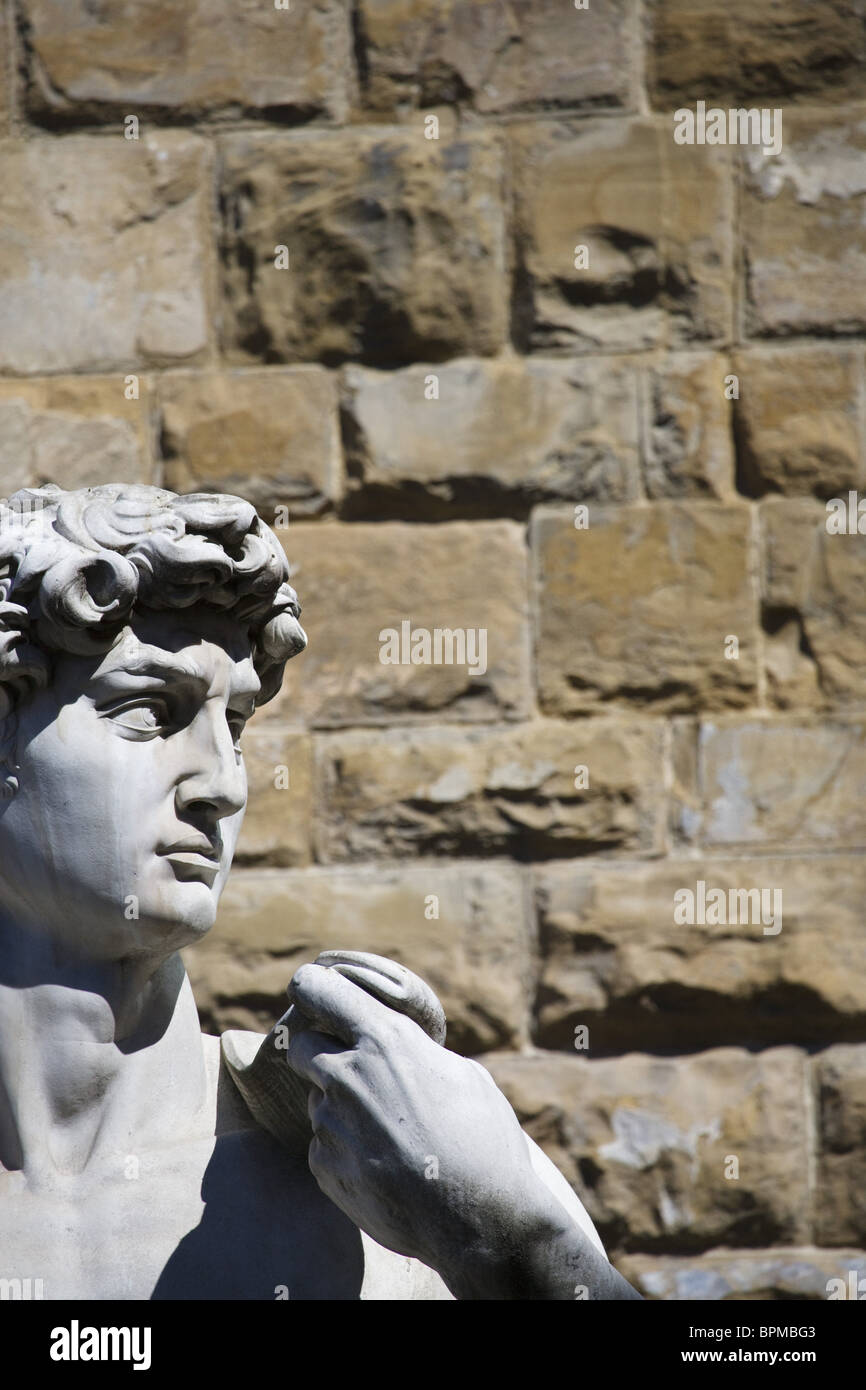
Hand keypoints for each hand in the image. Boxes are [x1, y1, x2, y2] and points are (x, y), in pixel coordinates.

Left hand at [285, 963, 632, 1297]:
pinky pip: (323, 1145)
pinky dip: (344, 1150)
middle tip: (354, 1071)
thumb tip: (405, 1051)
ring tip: (389, 1134)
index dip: (312, 988)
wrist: (480, 1218)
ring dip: (340, 1108)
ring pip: (317, 1101)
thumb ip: (418, 1054)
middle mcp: (348, 1076)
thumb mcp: (463, 1074)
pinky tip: (383, 1165)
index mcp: (385, 1040)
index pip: (319, 990)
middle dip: (321, 1053)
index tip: (311, 990)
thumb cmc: (484, 1139)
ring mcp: (331, 1124)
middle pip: (303, 1046)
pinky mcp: (324, 1167)